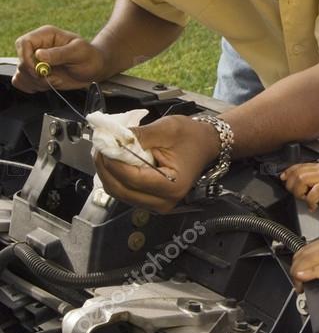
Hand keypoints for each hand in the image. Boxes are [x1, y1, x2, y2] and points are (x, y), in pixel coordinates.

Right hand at [13, 26, 107, 92]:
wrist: (95, 69)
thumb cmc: (90, 57)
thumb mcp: (78, 52)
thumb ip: (59, 53)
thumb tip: (39, 55)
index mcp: (46, 36)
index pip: (23, 43)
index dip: (26, 57)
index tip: (37, 69)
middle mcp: (38, 47)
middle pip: (20, 60)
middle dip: (33, 73)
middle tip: (49, 77)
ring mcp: (36, 61)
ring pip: (21, 73)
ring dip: (35, 82)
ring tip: (53, 80)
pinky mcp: (37, 73)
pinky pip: (22, 81)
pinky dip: (31, 87)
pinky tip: (46, 85)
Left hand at [94, 114, 220, 212]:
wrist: (205, 145)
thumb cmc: (191, 137)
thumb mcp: (167, 129)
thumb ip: (139, 135)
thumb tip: (112, 138)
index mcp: (172, 186)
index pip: (132, 178)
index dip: (112, 161)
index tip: (102, 143)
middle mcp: (164, 202)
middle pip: (120, 190)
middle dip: (105, 168)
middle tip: (99, 146)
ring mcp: (156, 204)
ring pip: (118, 193)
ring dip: (107, 173)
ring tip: (105, 151)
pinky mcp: (149, 201)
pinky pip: (124, 192)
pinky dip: (115, 177)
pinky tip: (114, 161)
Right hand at [281, 145, 318, 210]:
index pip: (318, 189)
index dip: (311, 200)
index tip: (312, 207)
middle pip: (303, 179)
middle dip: (296, 191)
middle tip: (301, 199)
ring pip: (299, 171)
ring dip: (291, 181)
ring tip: (291, 191)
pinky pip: (302, 166)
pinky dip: (291, 170)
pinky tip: (284, 176)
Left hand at [290, 216, 318, 287]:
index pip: (309, 248)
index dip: (299, 261)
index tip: (296, 272)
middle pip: (305, 254)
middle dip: (295, 269)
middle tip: (295, 283)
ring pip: (311, 260)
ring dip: (299, 272)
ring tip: (295, 284)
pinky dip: (313, 272)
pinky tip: (304, 276)